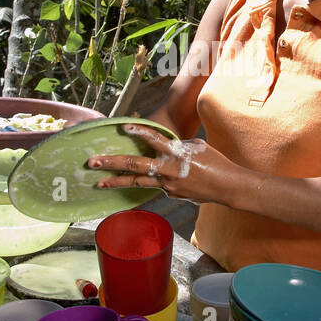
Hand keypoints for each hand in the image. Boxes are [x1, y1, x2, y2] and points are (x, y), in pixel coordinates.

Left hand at [89, 125, 241, 203]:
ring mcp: (168, 184)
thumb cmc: (215, 161)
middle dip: (112, 163)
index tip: (123, 127)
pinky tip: (139, 182)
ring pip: (137, 182)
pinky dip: (145, 182)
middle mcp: (169, 170)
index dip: (138, 131)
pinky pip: (153, 186)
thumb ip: (177, 145)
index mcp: (177, 153)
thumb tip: (164, 147)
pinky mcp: (170, 193)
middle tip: (93, 161)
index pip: (154, 139)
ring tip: (99, 182)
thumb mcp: (196, 146)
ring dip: (116, 181)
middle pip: (135, 165)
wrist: (227, 187)